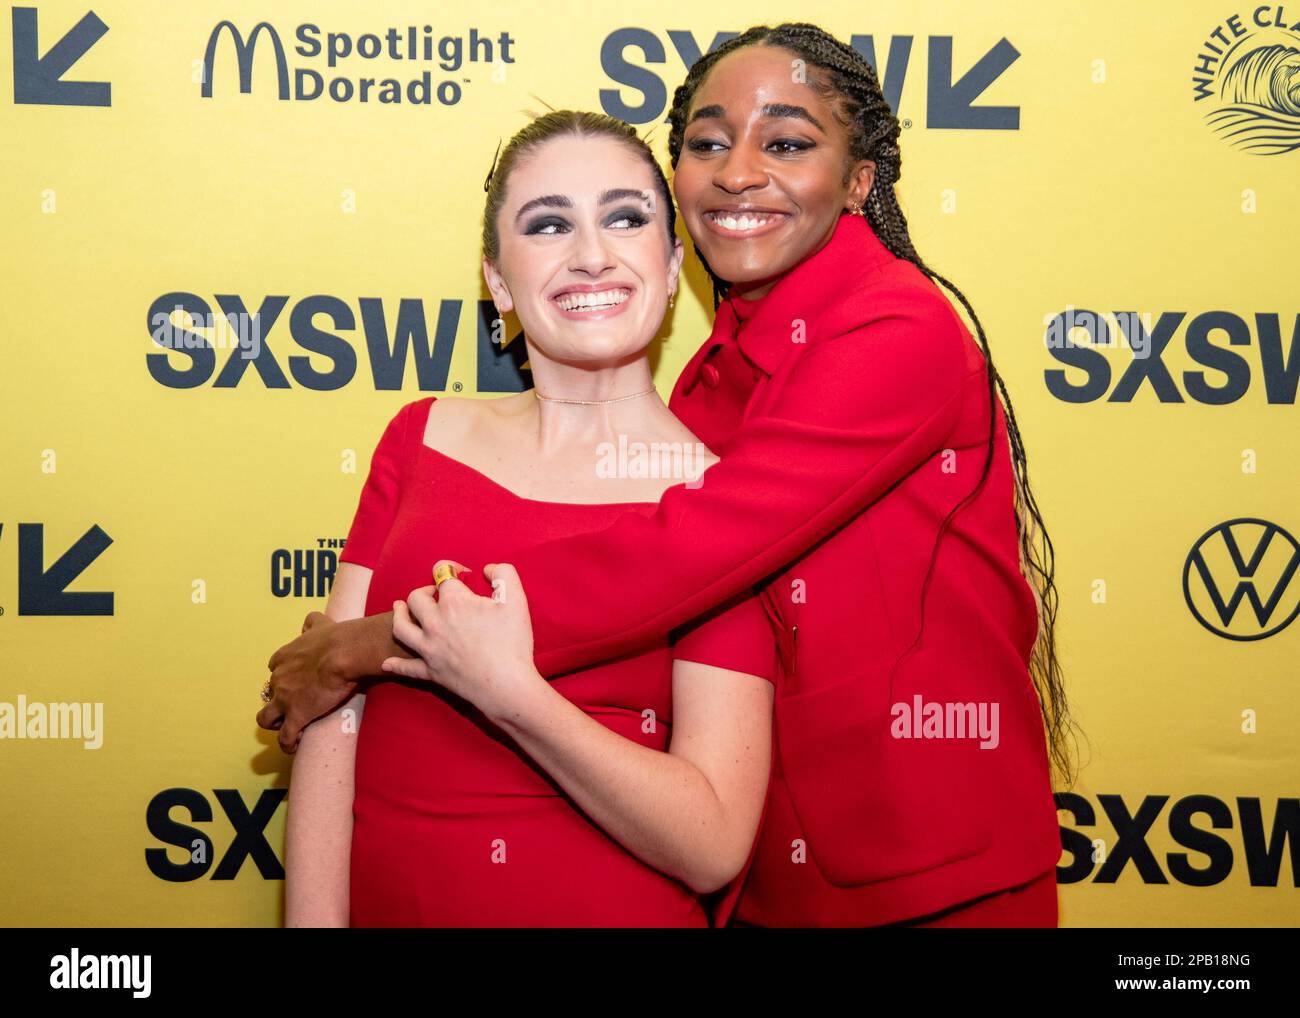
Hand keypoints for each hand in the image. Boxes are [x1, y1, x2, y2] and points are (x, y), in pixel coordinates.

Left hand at [257, 611, 357, 753]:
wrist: (344, 653)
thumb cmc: (335, 638)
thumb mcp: (320, 623)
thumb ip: (312, 623)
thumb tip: (310, 621)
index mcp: (284, 657)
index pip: (274, 669)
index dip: (284, 676)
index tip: (296, 681)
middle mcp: (279, 679)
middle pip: (270, 693)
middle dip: (281, 699)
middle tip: (299, 703)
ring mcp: (285, 699)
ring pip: (266, 718)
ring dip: (274, 723)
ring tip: (288, 727)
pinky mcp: (297, 716)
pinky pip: (285, 737)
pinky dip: (288, 743)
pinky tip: (294, 746)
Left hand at [383, 560, 540, 721]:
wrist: (506, 685)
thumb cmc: (513, 642)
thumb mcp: (515, 599)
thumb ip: (503, 573)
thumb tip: (488, 569)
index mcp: (454, 602)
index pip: (443, 574)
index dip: (452, 568)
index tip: (463, 574)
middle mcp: (435, 623)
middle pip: (415, 598)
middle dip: (424, 590)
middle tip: (435, 593)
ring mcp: (429, 648)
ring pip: (401, 627)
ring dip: (398, 615)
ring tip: (399, 608)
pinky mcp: (430, 671)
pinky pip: (407, 667)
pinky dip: (395, 664)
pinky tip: (386, 663)